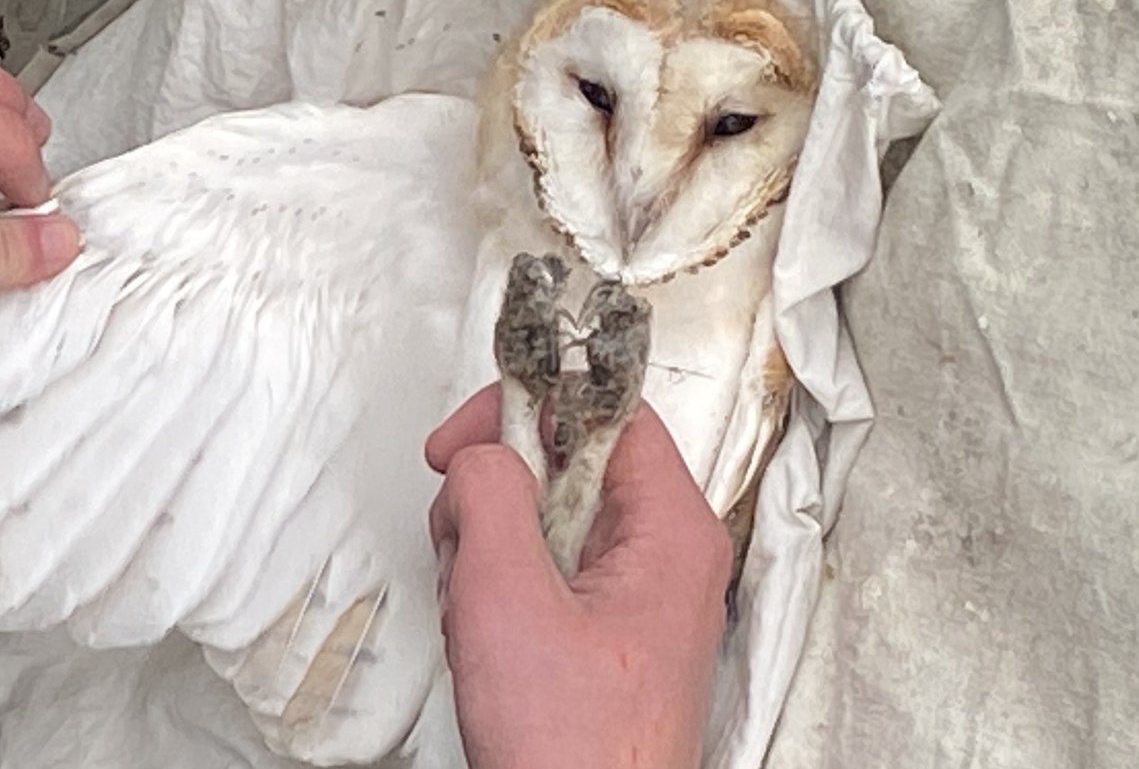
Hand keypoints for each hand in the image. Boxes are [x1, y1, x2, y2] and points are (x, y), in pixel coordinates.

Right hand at [424, 385, 731, 768]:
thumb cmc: (576, 752)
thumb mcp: (508, 599)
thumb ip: (489, 498)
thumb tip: (479, 456)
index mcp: (671, 531)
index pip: (609, 410)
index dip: (531, 405)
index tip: (468, 434)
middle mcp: (666, 555)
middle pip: (569, 464)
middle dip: (496, 495)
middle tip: (466, 541)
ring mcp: (636, 595)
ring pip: (546, 519)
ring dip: (489, 552)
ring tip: (480, 612)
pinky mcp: (606, 631)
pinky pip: (544, 572)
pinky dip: (499, 592)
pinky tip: (489, 638)